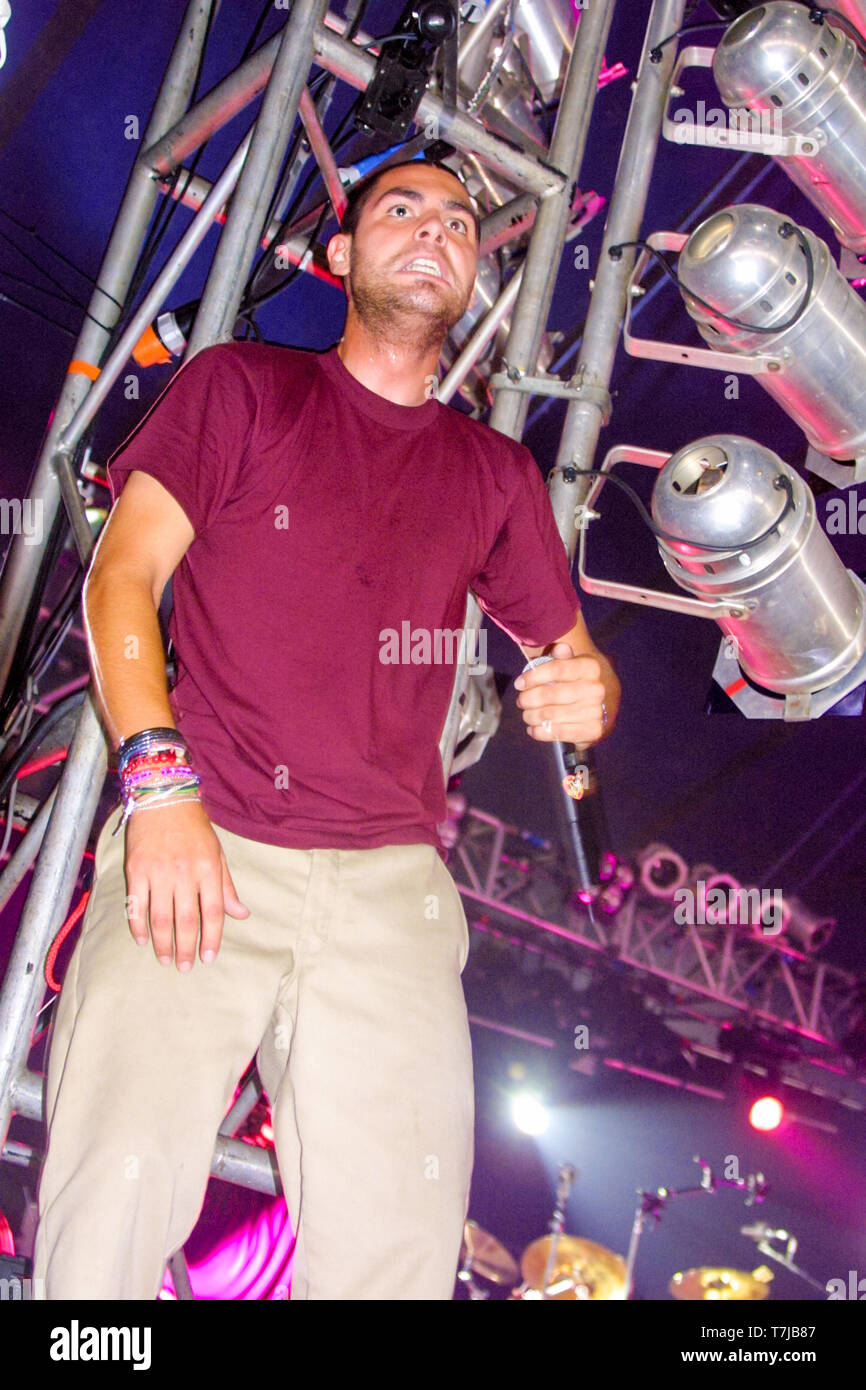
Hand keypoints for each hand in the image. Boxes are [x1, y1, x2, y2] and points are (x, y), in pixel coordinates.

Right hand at [123, 798, 249, 971]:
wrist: (163, 798)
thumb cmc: (194, 827)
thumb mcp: (217, 854)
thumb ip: (226, 887)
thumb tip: (241, 915)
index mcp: (208, 869)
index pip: (213, 912)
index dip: (211, 939)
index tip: (209, 958)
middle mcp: (184, 873)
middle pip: (185, 921)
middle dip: (186, 948)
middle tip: (185, 968)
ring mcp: (158, 872)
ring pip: (161, 918)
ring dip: (163, 943)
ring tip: (165, 960)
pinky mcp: (136, 869)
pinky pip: (137, 905)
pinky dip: (138, 925)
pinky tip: (143, 940)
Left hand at [513, 641, 618, 746]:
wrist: (607, 704)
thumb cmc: (581, 681)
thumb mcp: (574, 664)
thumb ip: (563, 656)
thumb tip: (559, 648)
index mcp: (590, 667)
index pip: (556, 669)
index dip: (533, 677)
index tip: (519, 683)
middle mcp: (595, 689)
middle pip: (550, 694)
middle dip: (528, 699)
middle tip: (521, 701)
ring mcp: (596, 711)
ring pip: (550, 715)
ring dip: (531, 716)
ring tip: (526, 715)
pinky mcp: (592, 731)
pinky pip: (558, 733)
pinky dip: (540, 732)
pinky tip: (533, 729)